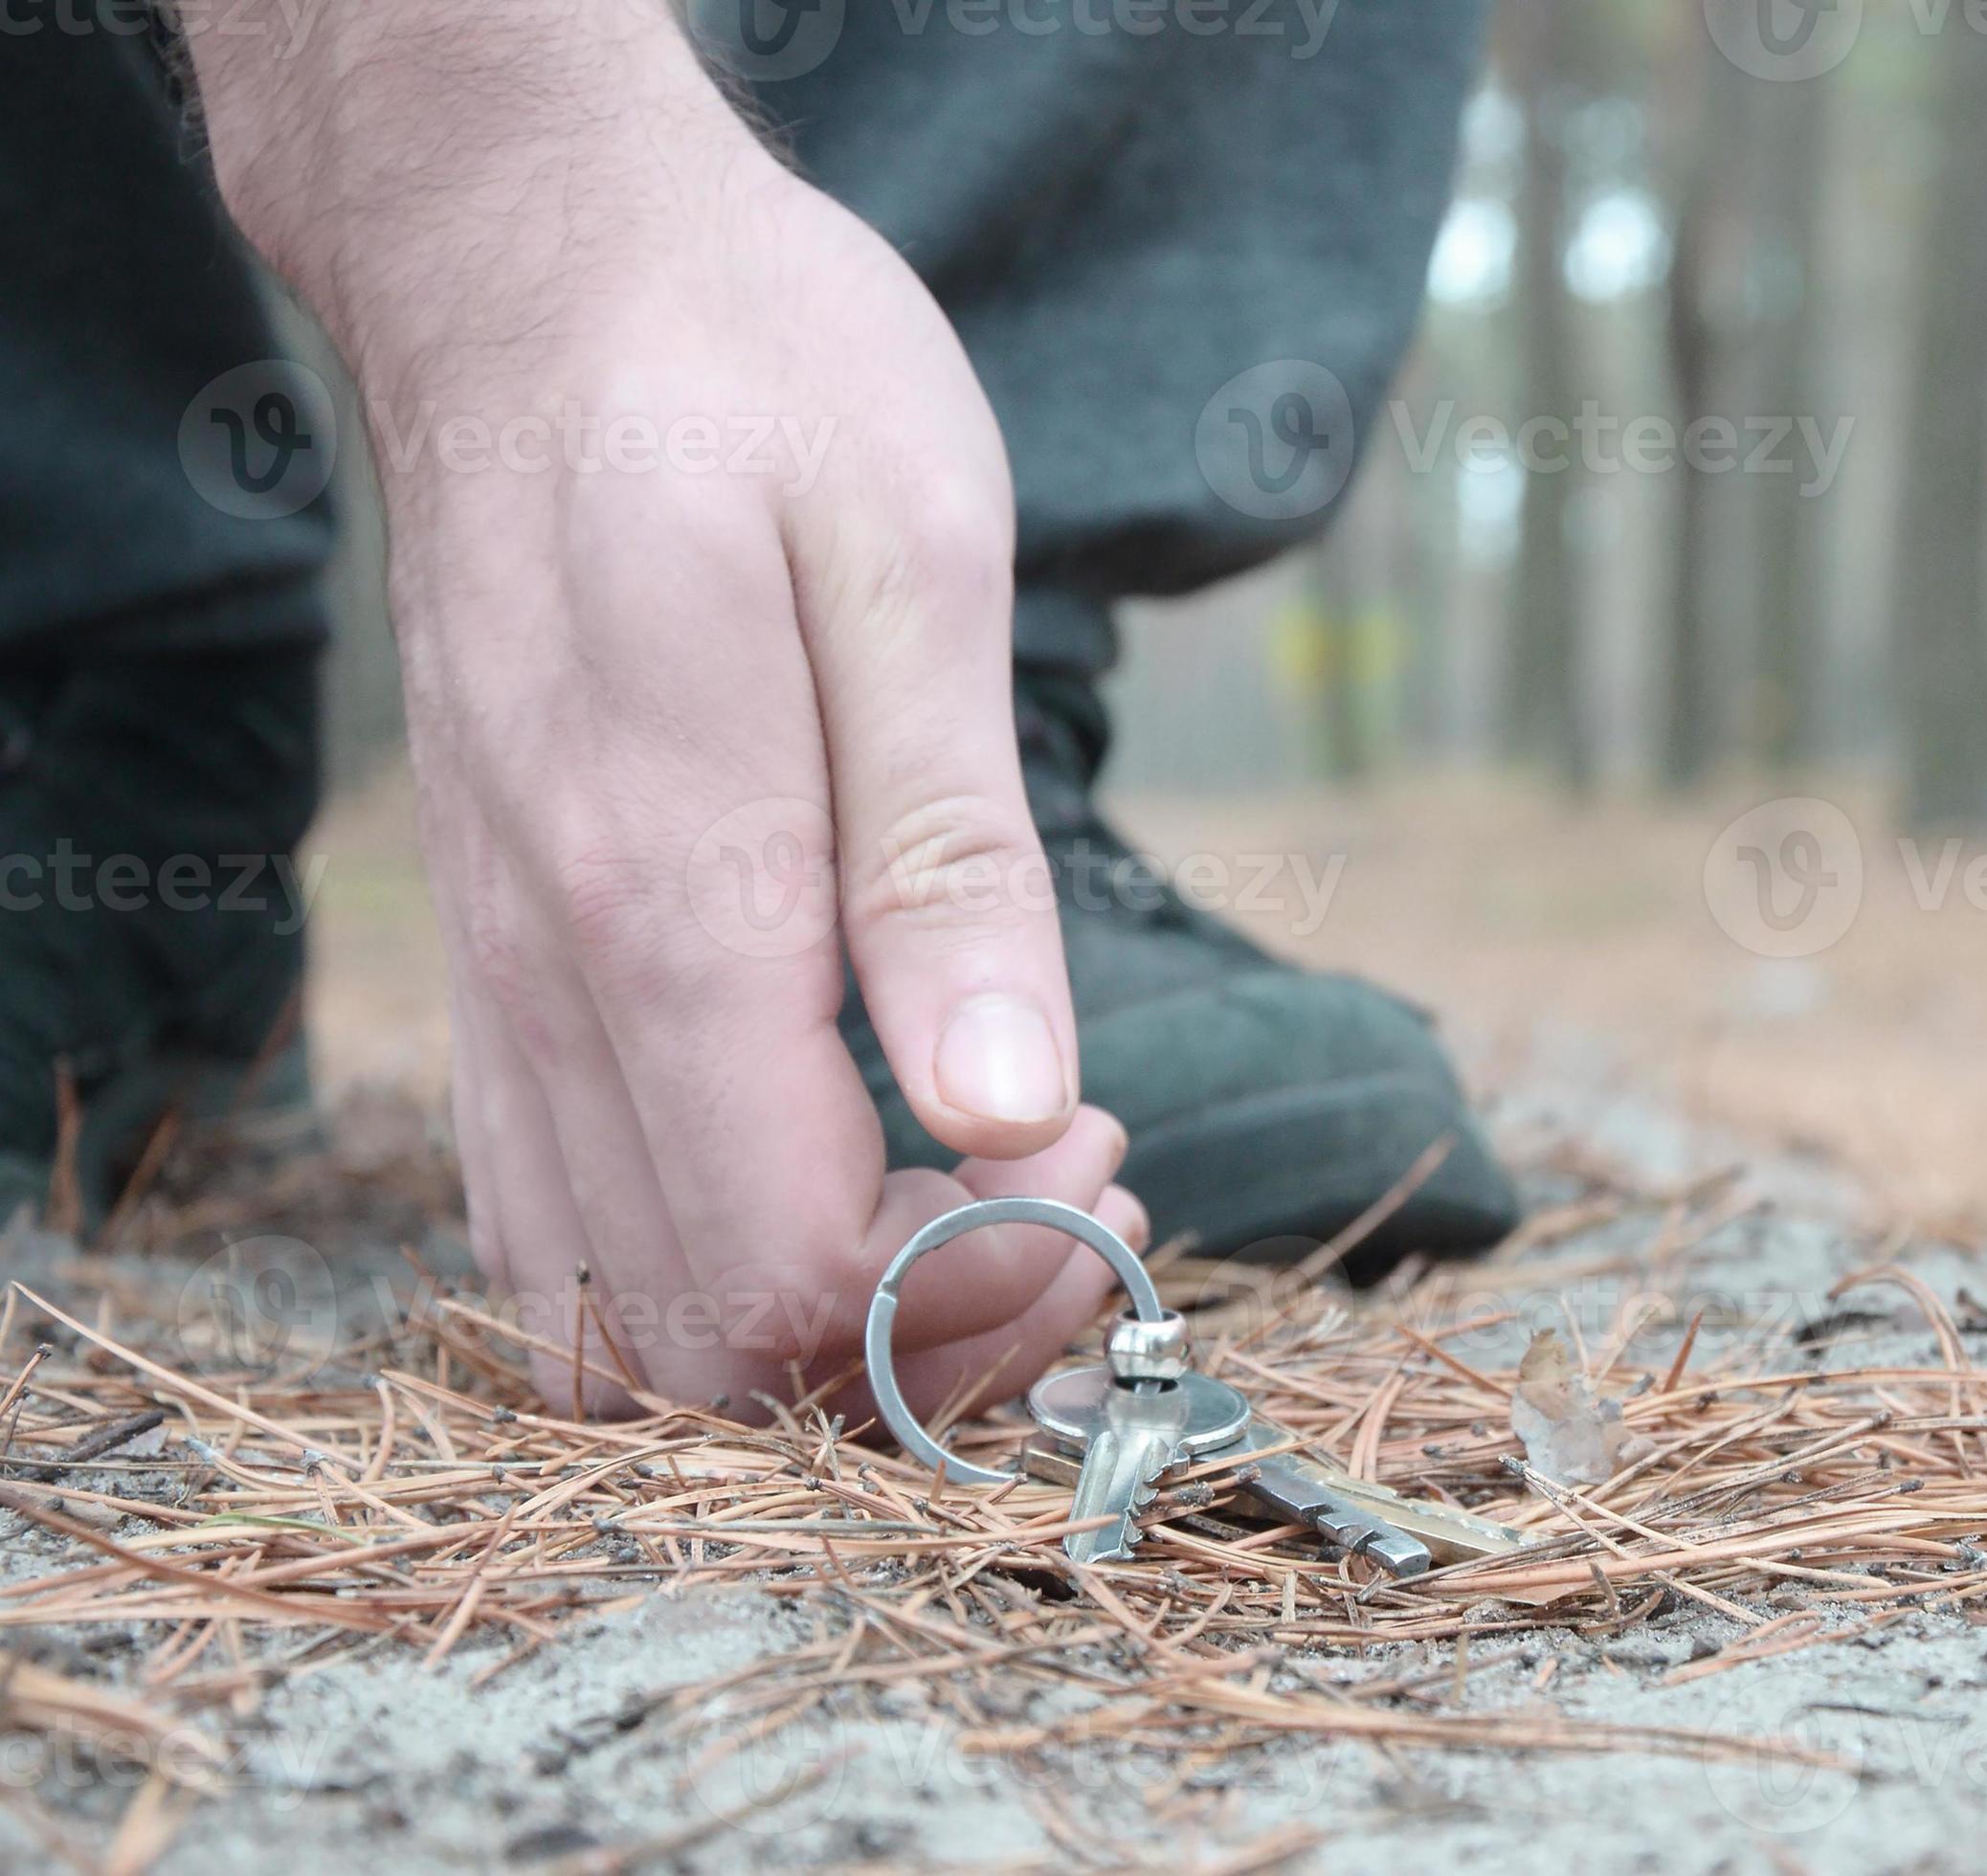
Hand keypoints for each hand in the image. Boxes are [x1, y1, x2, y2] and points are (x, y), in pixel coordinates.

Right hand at [187, 3, 1122, 1415]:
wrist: (535, 263)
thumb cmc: (752, 378)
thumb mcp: (914, 573)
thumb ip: (950, 868)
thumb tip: (1008, 1117)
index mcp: (668, 898)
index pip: (784, 1271)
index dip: (967, 1282)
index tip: (1096, 1143)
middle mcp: (549, 977)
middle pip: (696, 1344)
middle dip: (912, 1338)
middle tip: (1064, 1178)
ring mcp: (498, 974)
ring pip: (602, 1312)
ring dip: (805, 1323)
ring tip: (964, 1184)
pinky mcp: (496, 950)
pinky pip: (550, 1210)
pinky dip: (697, 1258)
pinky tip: (829, 1148)